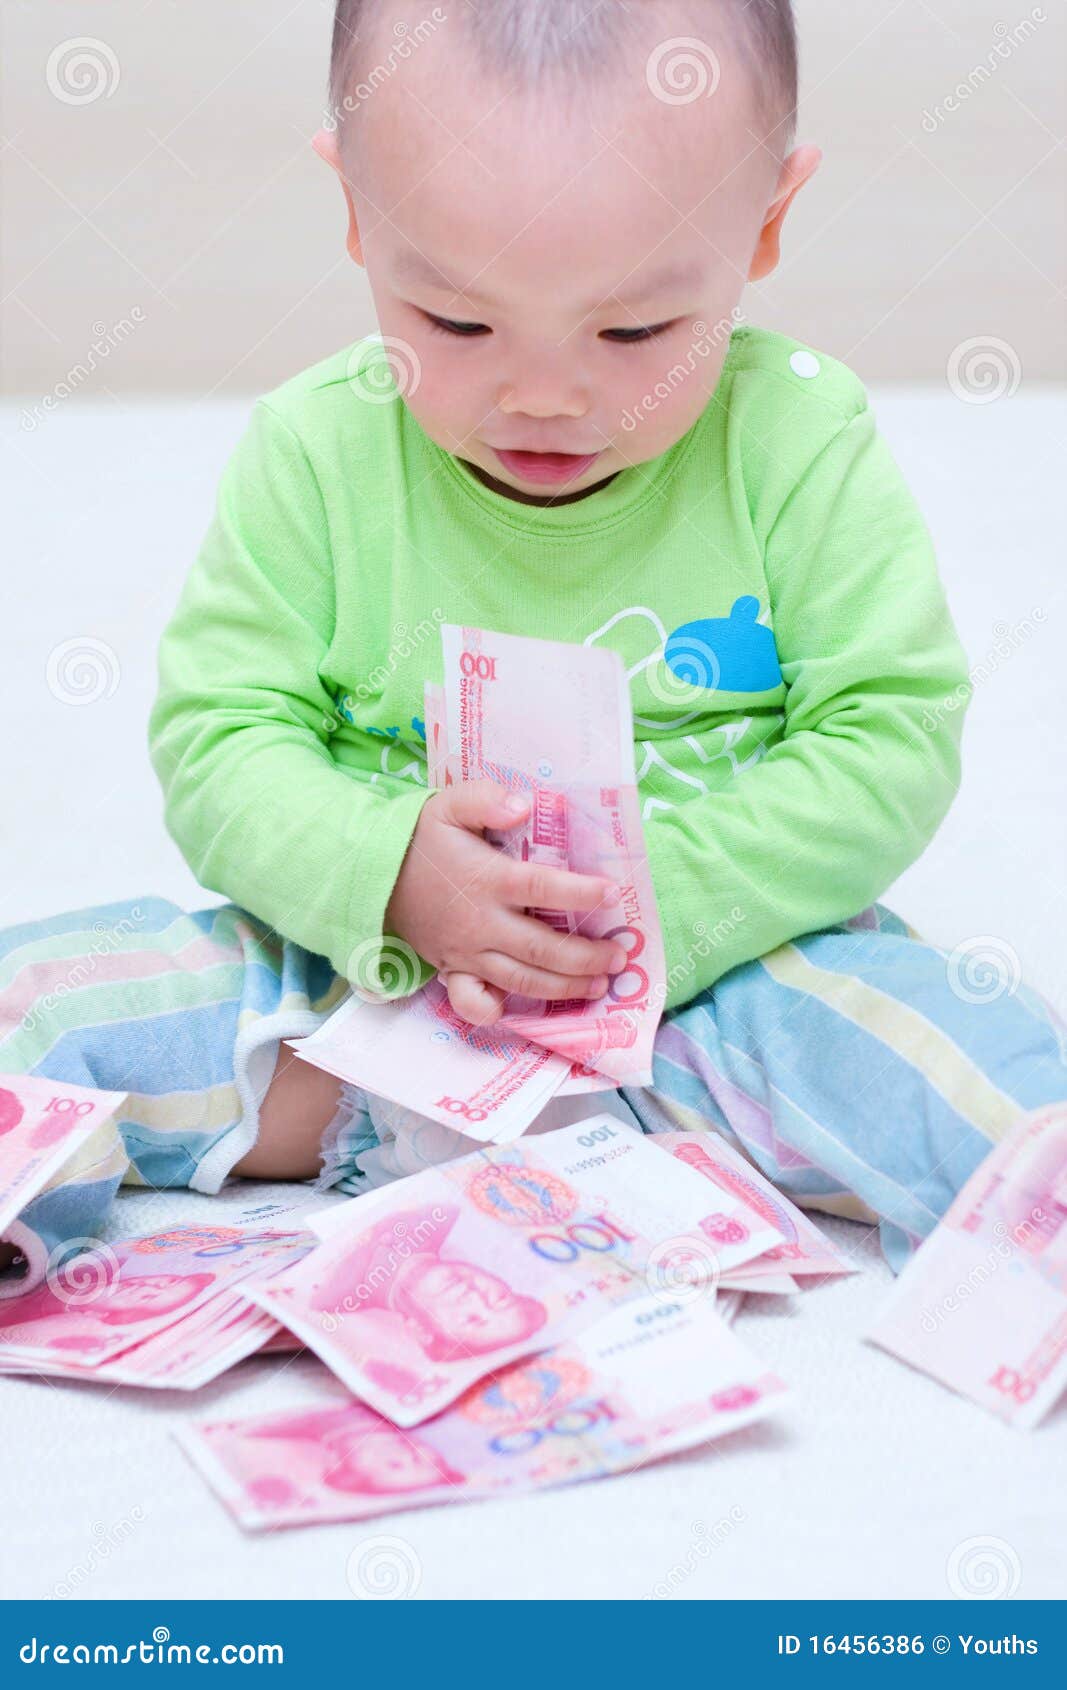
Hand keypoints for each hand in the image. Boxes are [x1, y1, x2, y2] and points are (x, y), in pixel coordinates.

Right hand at [384, 780, 627, 1025]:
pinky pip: (472, 1001)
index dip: (578, 893)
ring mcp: (467, 952)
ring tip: (599, 984)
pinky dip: (494, 1012)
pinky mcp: (453, 969)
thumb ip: (484, 799)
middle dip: (585, 957)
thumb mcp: (448, 805)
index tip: (612, 893)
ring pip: (521, 980)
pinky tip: (521, 1013)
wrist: (373, 874)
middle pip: (541, 948)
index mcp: (486, 879)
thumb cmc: (421, 839)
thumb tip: (523, 804)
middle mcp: (481, 922)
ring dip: (563, 987)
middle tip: (619, 956)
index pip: (540, 888)